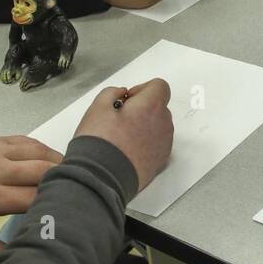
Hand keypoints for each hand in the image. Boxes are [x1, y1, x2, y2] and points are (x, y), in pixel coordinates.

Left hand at [0, 136, 62, 260]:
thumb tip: (19, 260)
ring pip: (43, 155)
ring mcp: (0, 151)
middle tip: (77, 200)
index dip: (52, 208)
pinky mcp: (3, 140)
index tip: (65, 219)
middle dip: (64, 185)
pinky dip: (50, 155)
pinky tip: (57, 167)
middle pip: (44, 172)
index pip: (30, 199)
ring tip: (73, 183)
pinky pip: (35, 144)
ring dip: (62, 168)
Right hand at [74, 80, 173, 194]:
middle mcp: (163, 124)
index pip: (160, 86)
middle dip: (143, 108)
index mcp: (151, 106)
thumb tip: (122, 93)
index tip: (127, 99)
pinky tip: (127, 150)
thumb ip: (112, 92)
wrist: (102, 177)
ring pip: (158, 126)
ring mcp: (164, 144)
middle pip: (159, 107)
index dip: (142, 89)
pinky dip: (146, 143)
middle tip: (120, 119)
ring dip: (145, 126)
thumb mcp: (97, 107)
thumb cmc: (100, 143)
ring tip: (122, 137)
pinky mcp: (161, 161)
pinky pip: (157, 144)